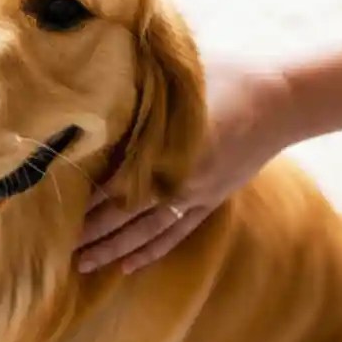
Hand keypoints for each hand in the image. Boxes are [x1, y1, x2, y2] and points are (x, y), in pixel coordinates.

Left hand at [77, 58, 297, 273]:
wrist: (282, 97)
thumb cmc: (227, 76)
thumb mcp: (179, 76)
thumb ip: (141, 86)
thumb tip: (97, 82)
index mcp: (167, 149)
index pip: (119, 183)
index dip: (89, 200)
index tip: (59, 210)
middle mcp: (179, 179)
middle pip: (127, 215)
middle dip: (93, 234)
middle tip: (61, 250)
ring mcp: (197, 194)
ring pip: (148, 232)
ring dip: (115, 249)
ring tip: (85, 265)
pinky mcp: (211, 200)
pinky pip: (176, 234)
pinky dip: (151, 251)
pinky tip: (129, 265)